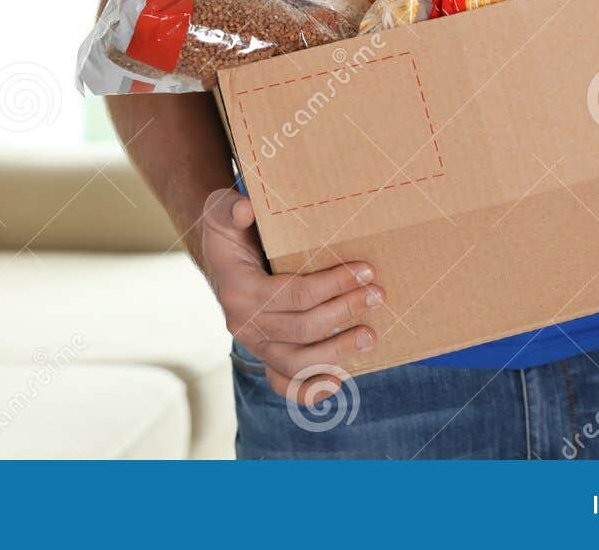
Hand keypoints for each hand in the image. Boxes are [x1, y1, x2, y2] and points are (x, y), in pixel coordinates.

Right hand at [199, 188, 381, 403]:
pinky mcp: (265, 355)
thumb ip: (231, 208)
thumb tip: (246, 209)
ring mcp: (254, 344)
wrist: (221, 257)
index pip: (293, 294)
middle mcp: (243, 323)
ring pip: (298, 362)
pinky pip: (285, 383)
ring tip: (370, 335)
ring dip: (338, 352)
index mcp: (238, 289)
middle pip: (302, 328)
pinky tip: (337, 382)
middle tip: (377, 294)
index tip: (365, 270)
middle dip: (345, 310)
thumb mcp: (221, 209)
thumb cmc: (229, 229)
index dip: (332, 284)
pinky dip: (310, 389)